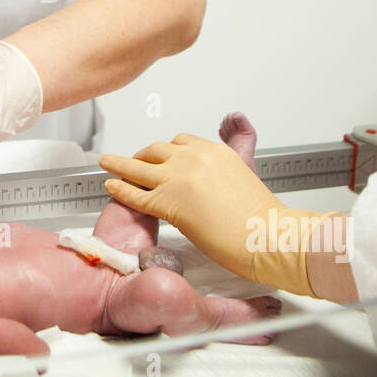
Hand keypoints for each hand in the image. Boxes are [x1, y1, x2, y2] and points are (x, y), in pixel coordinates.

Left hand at [100, 133, 323, 296]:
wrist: (268, 235)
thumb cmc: (262, 216)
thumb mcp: (246, 174)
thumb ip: (231, 160)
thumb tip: (223, 160)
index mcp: (215, 151)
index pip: (181, 142)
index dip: (166, 151)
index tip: (159, 156)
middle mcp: (194, 159)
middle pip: (157, 150)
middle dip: (143, 156)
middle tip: (133, 163)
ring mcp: (179, 179)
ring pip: (139, 166)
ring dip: (120, 164)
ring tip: (108, 163)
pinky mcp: (168, 203)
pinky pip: (135, 192)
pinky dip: (120, 188)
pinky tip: (110, 187)